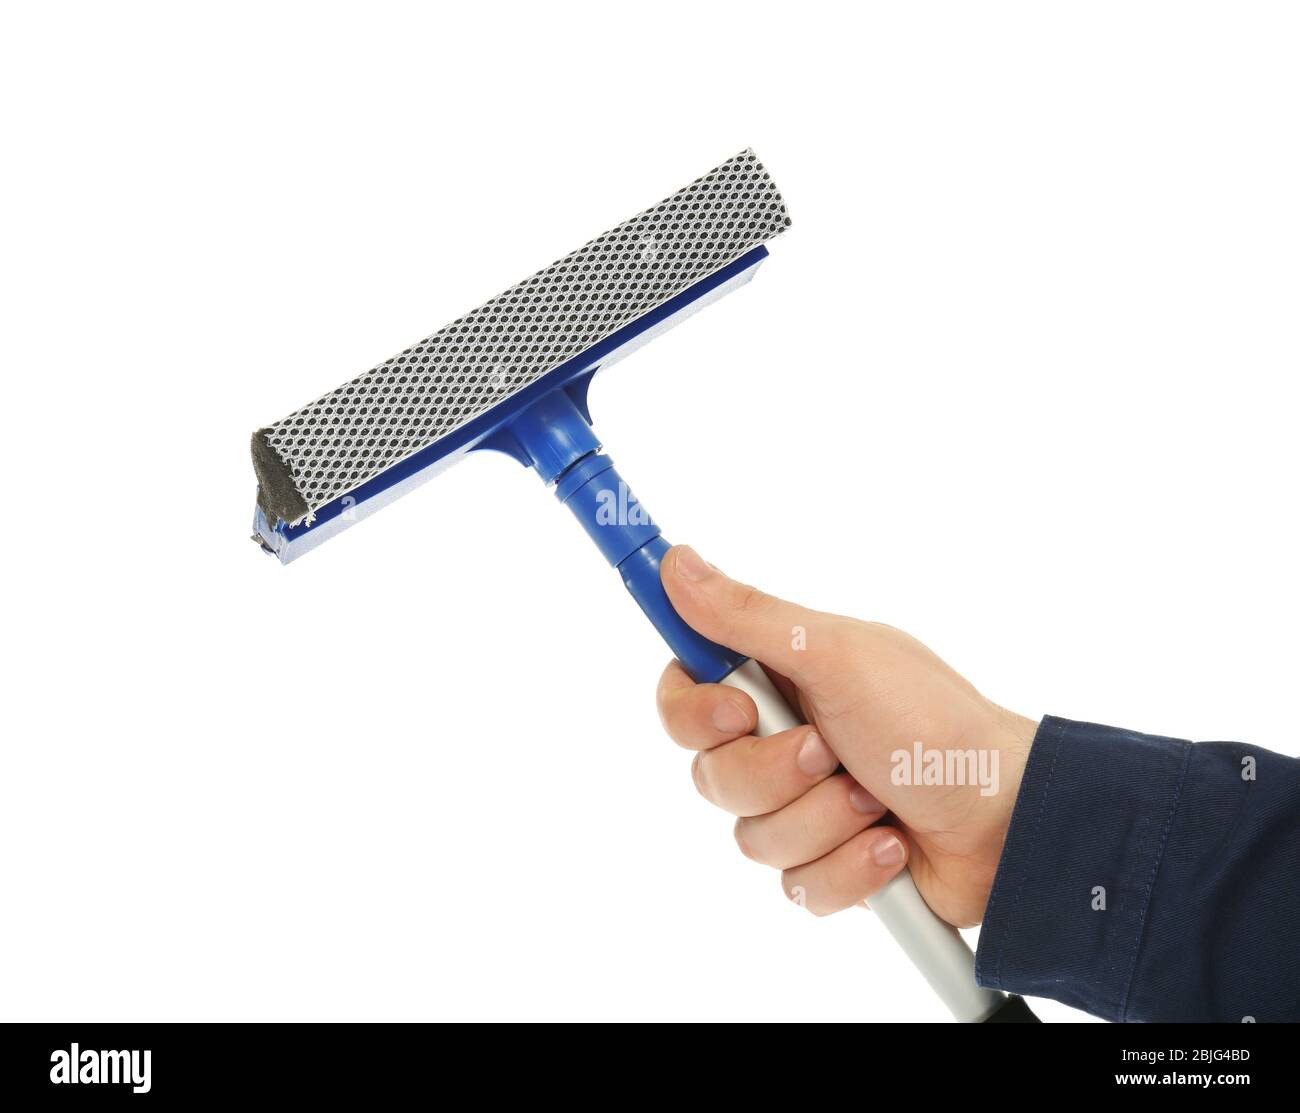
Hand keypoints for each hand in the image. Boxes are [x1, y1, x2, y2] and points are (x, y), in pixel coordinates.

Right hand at [656, 545, 1037, 927]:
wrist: (1009, 817)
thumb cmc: (933, 721)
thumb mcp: (836, 654)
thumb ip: (747, 615)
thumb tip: (676, 562)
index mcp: (778, 680)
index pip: (683, 695)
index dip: (694, 712)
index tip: (738, 712)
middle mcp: (781, 741)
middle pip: (710, 775)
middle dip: (775, 773)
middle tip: (829, 751)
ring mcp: (803, 807)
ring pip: (752, 837)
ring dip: (824, 819)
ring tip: (878, 799)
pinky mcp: (827, 864)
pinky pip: (796, 886)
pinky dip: (850, 868)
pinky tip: (891, 844)